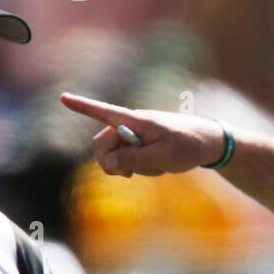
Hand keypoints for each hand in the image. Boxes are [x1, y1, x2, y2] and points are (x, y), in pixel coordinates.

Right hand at [59, 93, 225, 177]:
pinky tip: (161, 167)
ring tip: (159, 167)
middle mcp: (132, 125)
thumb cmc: (188, 147)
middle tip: (129, 175)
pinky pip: (133, 160)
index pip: (104, 112)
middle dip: (111, 162)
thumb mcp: (163, 157)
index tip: (63, 98)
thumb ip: (135, 159)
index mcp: (135, 121)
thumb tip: (109, 163)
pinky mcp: (143, 145)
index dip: (83, 107)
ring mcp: (137, 135)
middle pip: (104, 144)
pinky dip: (143, 167)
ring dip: (133, 167)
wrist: (210, 143)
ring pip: (119, 156)